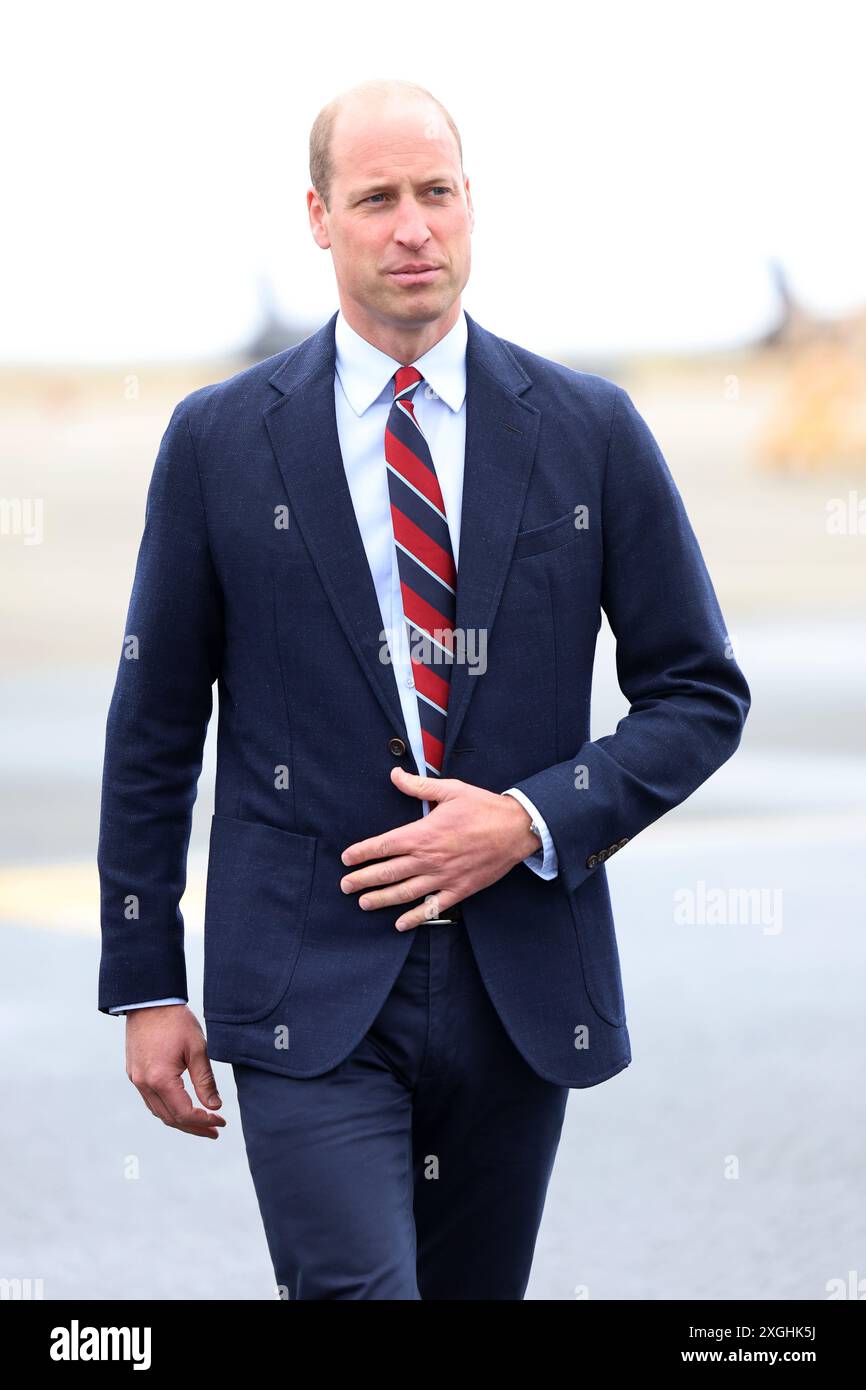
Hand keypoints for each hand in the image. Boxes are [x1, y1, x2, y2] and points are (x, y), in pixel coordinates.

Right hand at [125, 1004, 225, 1138]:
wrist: (149, 1001)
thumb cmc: (175, 1021)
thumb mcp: (197, 1049)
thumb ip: (205, 1080)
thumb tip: (214, 1106)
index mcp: (161, 1079)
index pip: (185, 1113)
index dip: (204, 1121)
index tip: (221, 1121)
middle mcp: (144, 1084)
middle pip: (170, 1118)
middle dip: (194, 1127)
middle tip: (215, 1130)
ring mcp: (136, 1080)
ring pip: (158, 1112)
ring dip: (180, 1121)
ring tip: (201, 1124)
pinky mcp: (133, 1074)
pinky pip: (151, 1100)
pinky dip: (167, 1109)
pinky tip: (181, 1108)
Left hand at [339, 767, 541, 930]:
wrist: (516, 829)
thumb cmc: (483, 808)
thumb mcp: (451, 790)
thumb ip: (419, 787)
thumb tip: (395, 775)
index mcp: (424, 834)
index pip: (384, 846)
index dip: (362, 853)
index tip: (346, 858)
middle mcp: (429, 859)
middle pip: (388, 872)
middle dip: (363, 880)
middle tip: (344, 886)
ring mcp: (444, 877)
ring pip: (405, 893)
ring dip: (381, 899)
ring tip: (363, 903)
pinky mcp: (459, 889)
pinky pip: (433, 908)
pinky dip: (415, 917)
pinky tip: (400, 923)